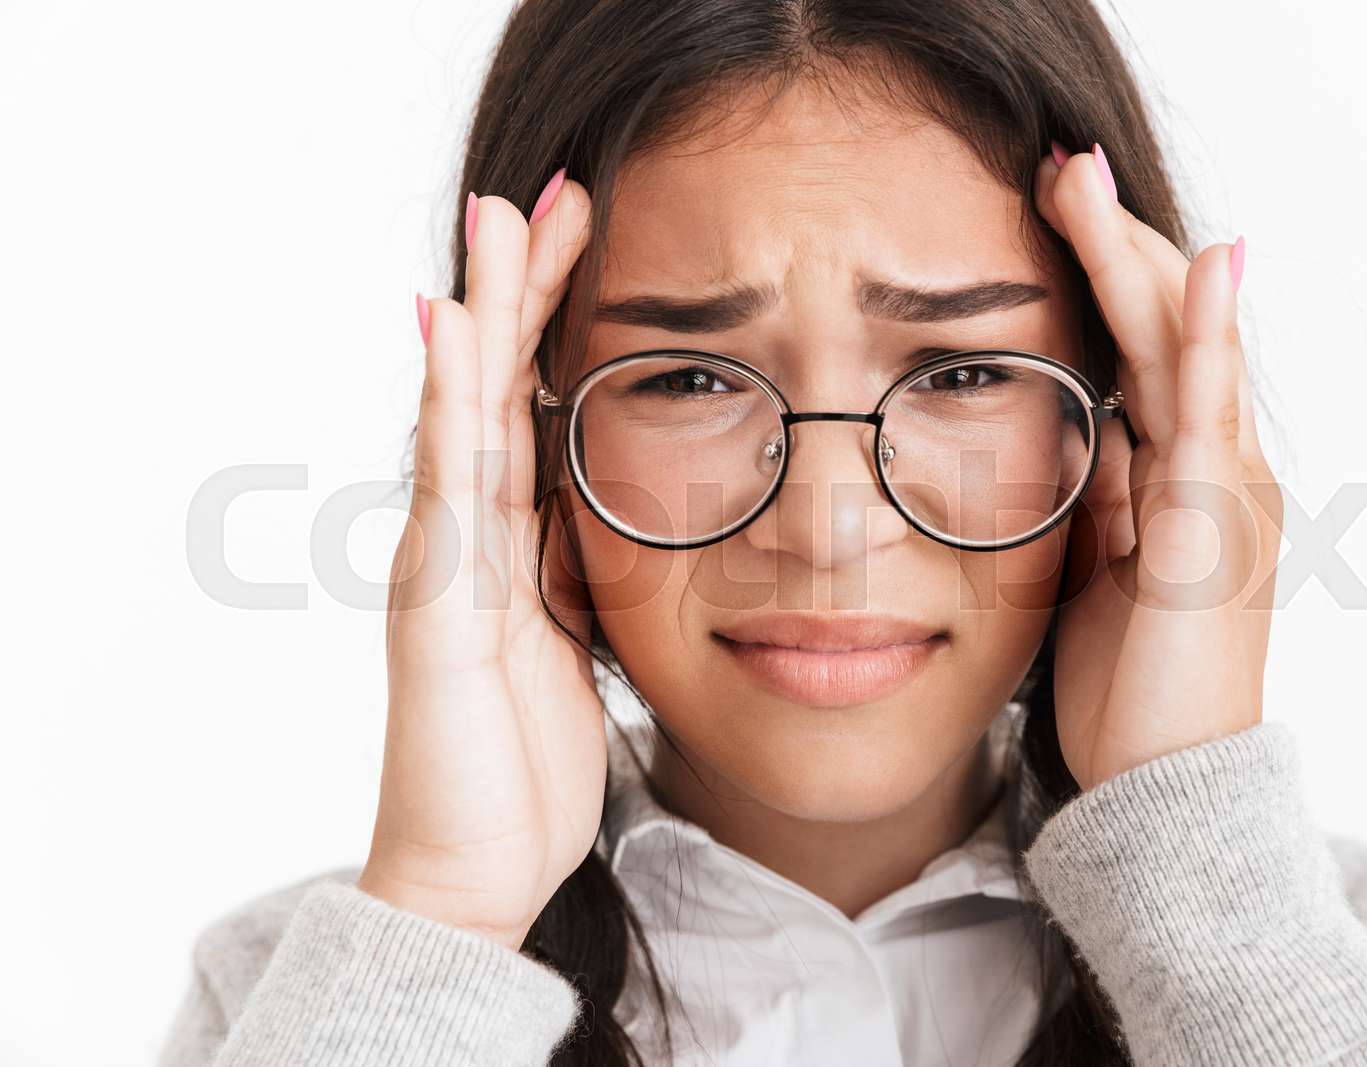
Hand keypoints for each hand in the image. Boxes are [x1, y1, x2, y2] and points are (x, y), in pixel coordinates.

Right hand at [357, 180, 603, 950]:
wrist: (476, 869)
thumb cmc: (524, 761)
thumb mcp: (573, 643)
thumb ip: (573, 567)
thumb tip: (603, 501)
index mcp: (508, 543)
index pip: (535, 406)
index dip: (560, 322)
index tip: (600, 238)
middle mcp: (465, 537)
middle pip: (496, 386)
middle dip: (523, 288)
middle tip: (549, 187)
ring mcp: (442, 566)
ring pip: (464, 416)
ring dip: (484, 313)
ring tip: (498, 221)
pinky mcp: (435, 610)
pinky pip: (446, 492)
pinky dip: (447, 406)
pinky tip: (455, 336)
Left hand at [1036, 144, 1284, 793]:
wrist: (1161, 788)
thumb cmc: (1124, 687)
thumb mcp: (1093, 569)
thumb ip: (1094, 498)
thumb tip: (1069, 434)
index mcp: (1179, 474)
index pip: (1141, 347)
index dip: (1099, 274)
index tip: (1043, 210)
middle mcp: (1216, 466)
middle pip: (1164, 326)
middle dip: (1110, 242)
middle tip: (1057, 164)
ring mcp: (1227, 491)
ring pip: (1185, 347)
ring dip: (1138, 257)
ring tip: (1085, 178)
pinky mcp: (1217, 527)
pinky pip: (1214, 415)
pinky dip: (1214, 336)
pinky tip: (1209, 266)